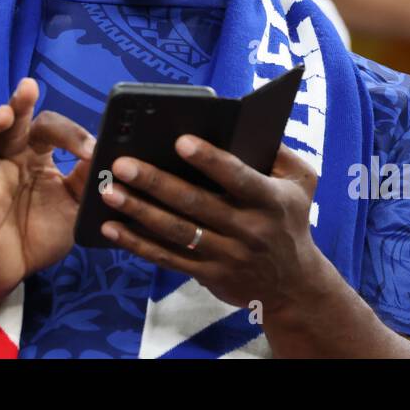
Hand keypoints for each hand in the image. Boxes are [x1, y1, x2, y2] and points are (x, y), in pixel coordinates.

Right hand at [0, 78, 95, 301]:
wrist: (13, 270)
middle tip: (28, 87)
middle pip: (9, 122)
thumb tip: (112, 153)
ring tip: (2, 115)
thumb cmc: (40, 231)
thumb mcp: (74, 206)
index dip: (70, 134)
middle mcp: (7, 158)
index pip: (48, 128)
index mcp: (33, 154)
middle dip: (18, 104)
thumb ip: (89, 180)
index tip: (91, 150)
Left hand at [101, 137, 326, 312]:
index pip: (238, 177)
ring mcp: (226, 255)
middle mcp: (248, 229)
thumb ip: (281, 152)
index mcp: (270, 201)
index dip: (210, 160)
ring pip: (176, 232)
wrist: (294, 287)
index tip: (180, 140)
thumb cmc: (291, 221)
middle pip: (195, 203)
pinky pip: (167, 258)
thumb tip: (250, 123)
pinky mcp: (207, 274)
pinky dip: (137, 244)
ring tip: (107, 192)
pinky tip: (111, 228)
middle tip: (122, 164)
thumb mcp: (302, 184)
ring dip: (138, 211)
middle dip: (155, 182)